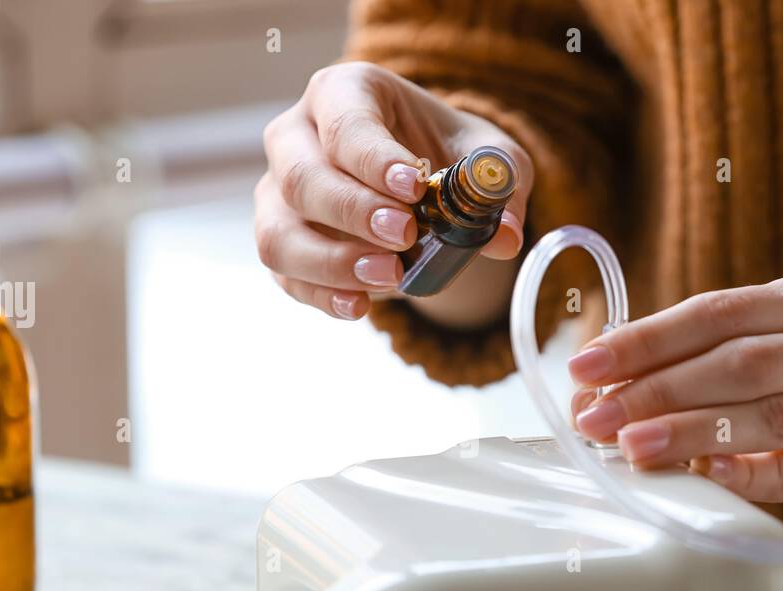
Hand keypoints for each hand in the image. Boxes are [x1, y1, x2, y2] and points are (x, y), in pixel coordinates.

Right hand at [255, 62, 532, 319]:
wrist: (420, 186)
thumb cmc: (445, 155)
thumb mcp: (487, 158)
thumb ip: (500, 188)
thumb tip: (504, 237)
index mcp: (344, 93)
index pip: (345, 124)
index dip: (374, 160)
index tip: (413, 189)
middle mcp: (296, 137)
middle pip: (301, 178)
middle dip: (353, 212)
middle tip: (405, 238)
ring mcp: (278, 192)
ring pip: (279, 233)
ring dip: (331, 263)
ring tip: (390, 277)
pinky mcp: (280, 240)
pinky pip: (287, 275)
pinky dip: (322, 295)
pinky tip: (361, 305)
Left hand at [568, 275, 782, 525]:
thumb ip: (714, 355)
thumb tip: (612, 385)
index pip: (716, 314)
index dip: (646, 340)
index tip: (586, 365)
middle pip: (738, 362)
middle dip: (657, 389)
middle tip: (596, 416)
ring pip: (771, 413)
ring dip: (692, 430)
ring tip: (632, 447)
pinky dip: (751, 473)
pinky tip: (706, 474)